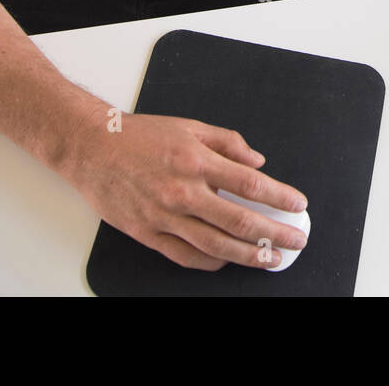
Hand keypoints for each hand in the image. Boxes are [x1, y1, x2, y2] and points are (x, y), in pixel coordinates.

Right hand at [64, 111, 308, 269]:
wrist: (91, 148)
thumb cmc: (139, 136)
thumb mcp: (190, 126)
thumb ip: (228, 142)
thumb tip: (257, 162)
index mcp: (196, 160)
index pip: (250, 185)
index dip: (279, 197)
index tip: (297, 205)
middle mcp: (182, 191)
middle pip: (238, 221)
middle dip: (272, 234)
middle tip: (295, 240)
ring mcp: (164, 216)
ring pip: (215, 246)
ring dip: (248, 256)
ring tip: (271, 259)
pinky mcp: (147, 233)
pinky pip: (185, 256)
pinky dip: (211, 262)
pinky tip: (229, 261)